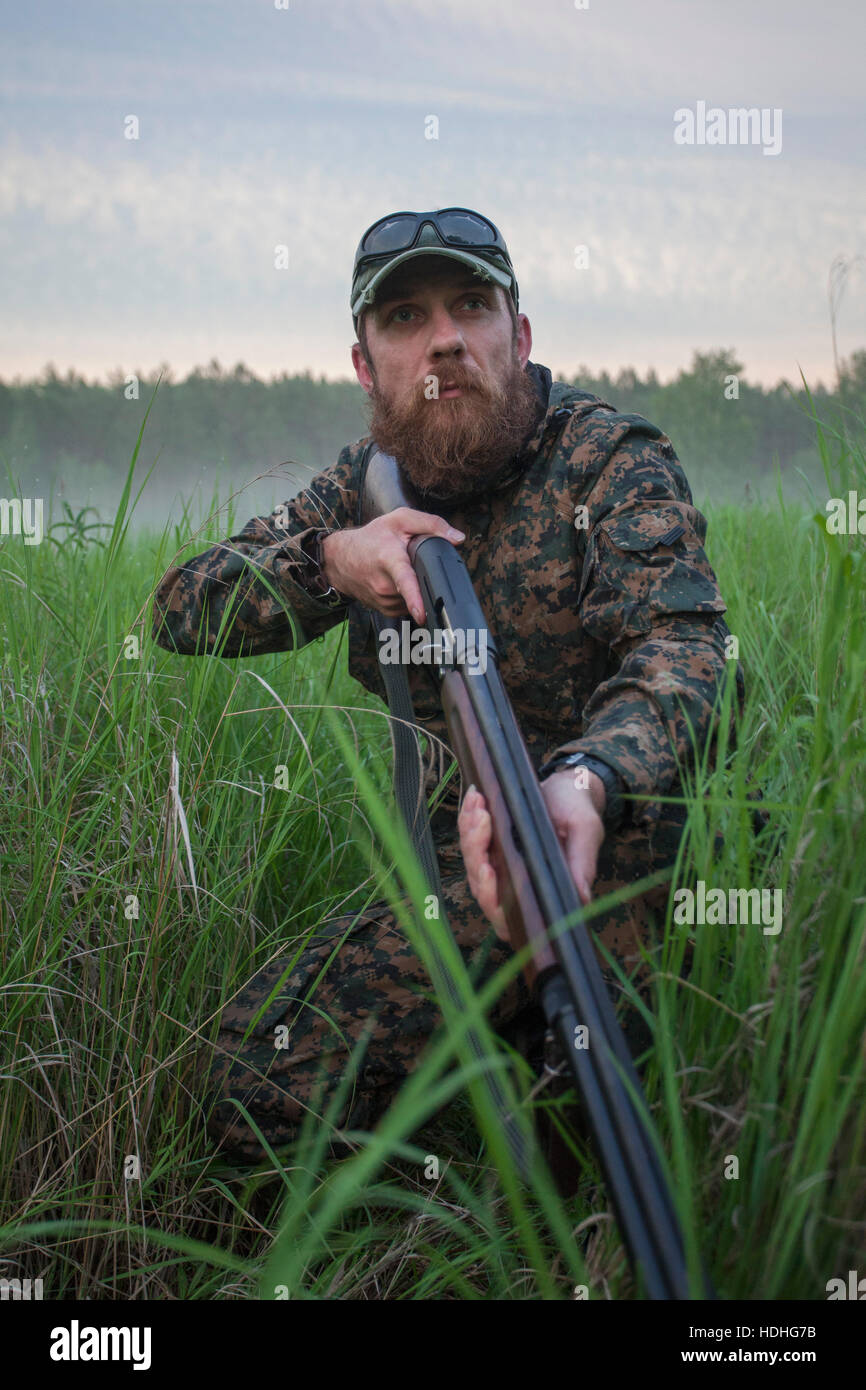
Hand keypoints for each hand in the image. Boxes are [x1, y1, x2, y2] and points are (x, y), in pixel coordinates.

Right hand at [321, 509, 464, 623]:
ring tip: (402, 571)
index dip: (414, 599)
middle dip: (424, 577)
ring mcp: (383, 600)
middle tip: (413, 562)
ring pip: (414, 599)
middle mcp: (385, 584)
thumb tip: (458, 538)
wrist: (340, 558)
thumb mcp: (400, 520)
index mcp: (390, 560)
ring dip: (417, 587)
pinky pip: (406, 607)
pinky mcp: (384, 610)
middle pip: (419, 588)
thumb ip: (431, 524)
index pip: (404, 582)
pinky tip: (398, 584)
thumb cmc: (371, 538)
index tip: (421, 613)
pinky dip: (408, 597)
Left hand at [457, 772, 606, 939]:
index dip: (493, 899)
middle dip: (476, 853)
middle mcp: (517, 884)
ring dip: (470, 833)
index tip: (489, 869)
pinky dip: (467, 820)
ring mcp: (500, 867)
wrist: (568, 787)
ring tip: (480, 805)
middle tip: (482, 820)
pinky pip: (469, 840)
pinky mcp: (490, 848)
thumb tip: (582, 897)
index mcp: (541, 889)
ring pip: (471, 863)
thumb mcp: (585, 829)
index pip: (509, 913)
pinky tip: (474, 799)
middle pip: (481, 887)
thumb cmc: (579, 809)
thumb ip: (583, 863)